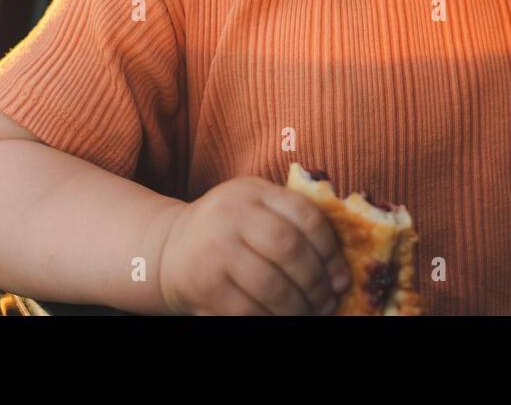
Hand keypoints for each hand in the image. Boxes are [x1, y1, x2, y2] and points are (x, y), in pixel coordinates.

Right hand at [157, 176, 352, 314]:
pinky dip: (273, 319)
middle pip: (290, 249)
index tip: (342, 277)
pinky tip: (282, 319)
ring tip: (310, 314)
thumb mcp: (255, 207)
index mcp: (254, 191)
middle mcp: (232, 214)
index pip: (306, 215)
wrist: (169, 248)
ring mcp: (215, 249)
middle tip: (328, 301)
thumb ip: (292, 220)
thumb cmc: (228, 230)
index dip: (331, 251)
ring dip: (299, 307)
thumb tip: (340, 269)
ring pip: (272, 285)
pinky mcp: (205, 285)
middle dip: (316, 282)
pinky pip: (250, 311)